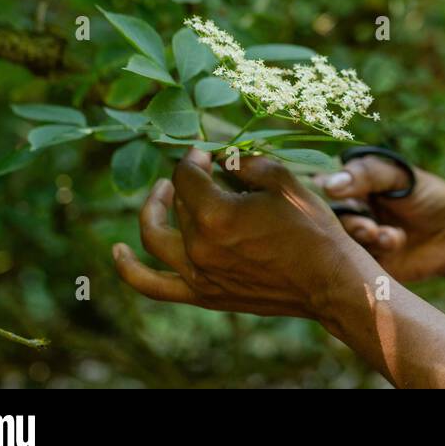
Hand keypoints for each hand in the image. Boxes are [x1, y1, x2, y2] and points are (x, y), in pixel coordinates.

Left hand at [113, 148, 362, 320]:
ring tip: (162, 193)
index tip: (209, 151)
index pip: (187, 175)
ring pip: (156, 236)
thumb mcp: (285, 182)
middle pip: (177, 202)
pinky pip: (152, 285)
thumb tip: (226, 157)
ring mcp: (197, 274)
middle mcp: (199, 245)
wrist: (328, 280)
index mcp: (217, 214)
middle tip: (204, 167)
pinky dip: (129, 269)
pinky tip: (116, 253)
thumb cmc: (312, 229)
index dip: (195, 157)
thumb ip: (249, 163)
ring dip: (154, 209)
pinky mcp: (203, 294)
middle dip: (188, 179)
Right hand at [316, 155, 444, 284]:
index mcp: (354, 186)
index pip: (324, 186)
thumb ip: (367, 175)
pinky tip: (396, 242)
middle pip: (328, 218)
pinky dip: (373, 253)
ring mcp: (358, 241)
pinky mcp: (367, 265)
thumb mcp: (400, 177)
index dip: (325, 191)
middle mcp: (351, 213)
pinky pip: (354, 264)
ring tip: (387, 235)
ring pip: (340, 241)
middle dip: (348, 222)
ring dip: (362, 236)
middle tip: (368, 227)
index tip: (335, 194)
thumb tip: (330, 185)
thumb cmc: (431, 197)